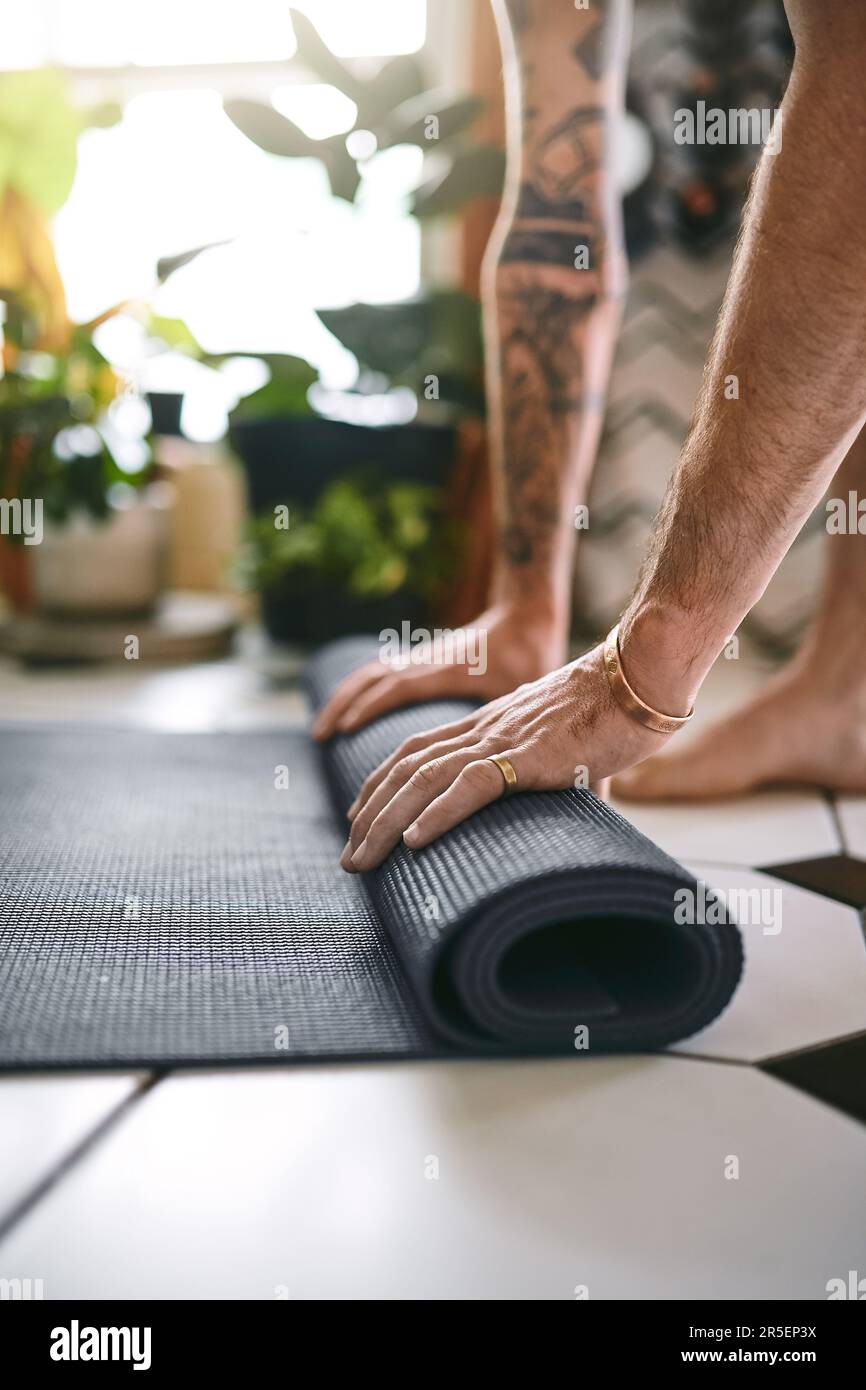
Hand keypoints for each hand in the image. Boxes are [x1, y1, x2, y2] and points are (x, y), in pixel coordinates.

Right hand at [312, 601, 565, 741]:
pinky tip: (347, 713)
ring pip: (372, 676)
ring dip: (344, 700)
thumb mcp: (535, 689)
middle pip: (375, 680)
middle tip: (318, 739)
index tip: (345, 731)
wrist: (529, 613)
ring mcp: (423, 659)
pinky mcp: (423, 662)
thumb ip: (545, 730)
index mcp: (453, 667)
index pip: (402, 683)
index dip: (372, 704)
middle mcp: (430, 660)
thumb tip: (586, 776)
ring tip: (320, 732)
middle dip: (344, 708)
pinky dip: (357, 692)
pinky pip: (379, 675)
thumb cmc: (536, 654)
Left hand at [341, 641, 667, 871]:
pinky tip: (414, 841)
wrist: (642, 677)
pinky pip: (472, 784)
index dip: (382, 785)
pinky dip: (438, 813)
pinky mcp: (530, 755)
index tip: (362, 818)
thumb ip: (560, 778)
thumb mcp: (570, 750)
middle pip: (405, 767)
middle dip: (369, 814)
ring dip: (386, 821)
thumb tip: (578, 816)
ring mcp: (503, 740)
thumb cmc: (616, 713)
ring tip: (361, 859)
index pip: (416, 752)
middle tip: (349, 857)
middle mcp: (484, 730)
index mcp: (488, 726)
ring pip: (424, 778)